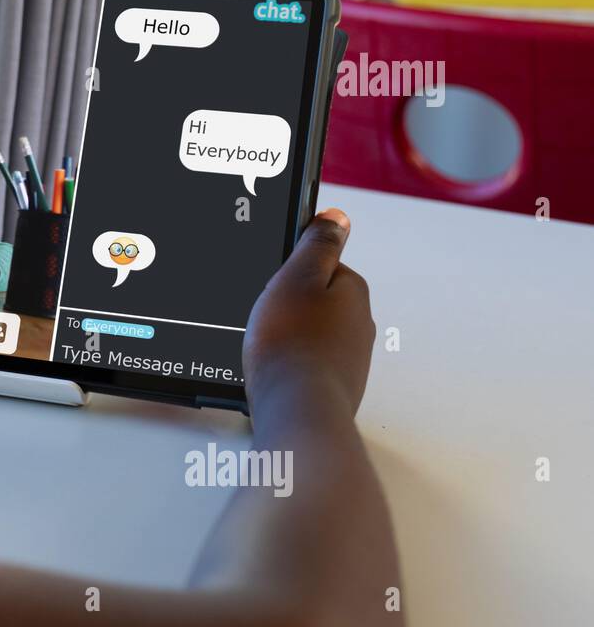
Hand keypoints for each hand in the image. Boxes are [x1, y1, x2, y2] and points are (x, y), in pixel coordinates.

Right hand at [242, 208, 375, 425]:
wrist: (297, 409)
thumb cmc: (292, 346)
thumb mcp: (296, 277)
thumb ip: (317, 243)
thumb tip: (336, 218)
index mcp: (353, 290)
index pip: (321, 265)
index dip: (289, 273)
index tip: (274, 284)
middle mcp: (360, 323)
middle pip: (316, 301)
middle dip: (289, 307)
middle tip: (267, 316)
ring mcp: (350, 357)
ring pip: (312, 333)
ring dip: (290, 338)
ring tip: (268, 347)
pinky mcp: (335, 383)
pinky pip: (308, 363)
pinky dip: (291, 364)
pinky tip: (275, 369)